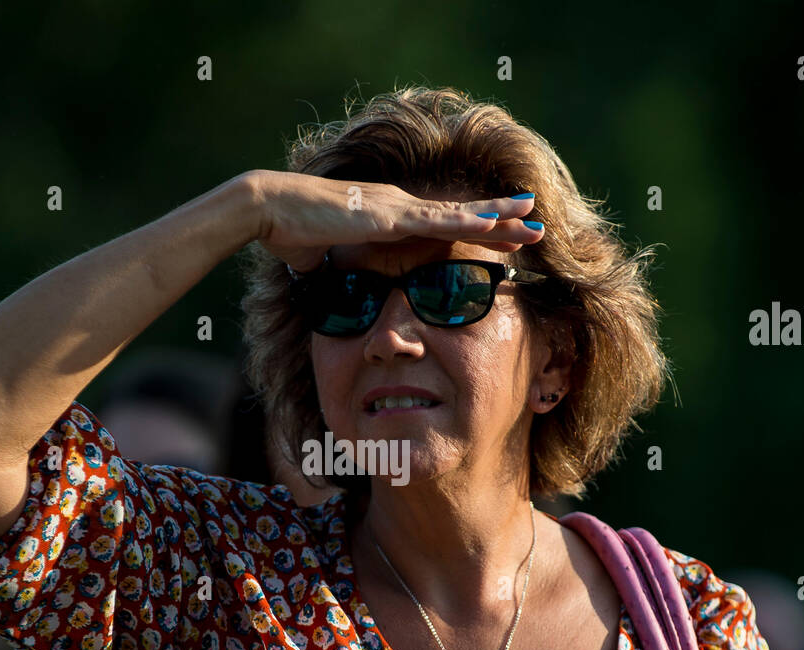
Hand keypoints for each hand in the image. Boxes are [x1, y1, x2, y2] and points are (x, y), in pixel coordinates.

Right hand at [246, 169, 543, 272]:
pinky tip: (497, 223)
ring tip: (532, 218)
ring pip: (460, 214)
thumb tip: (336, 290)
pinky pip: (439, 222)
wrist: (268, 210)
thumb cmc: (288, 233)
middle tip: (536, 225)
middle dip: (500, 221)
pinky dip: (470, 222)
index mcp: (387, 215)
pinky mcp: (389, 216)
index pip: (441, 224)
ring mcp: (396, 208)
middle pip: (460, 216)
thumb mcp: (324, 261)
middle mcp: (399, 206)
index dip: (475, 229)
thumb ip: (338, 272)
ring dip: (498, 218)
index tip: (505, 235)